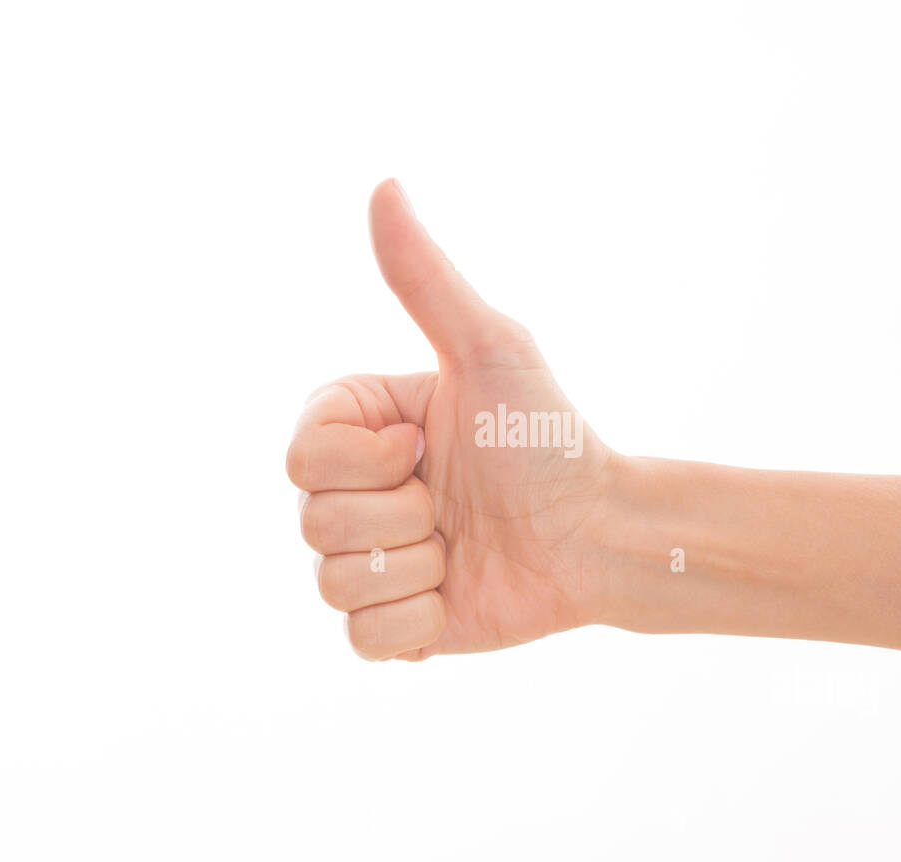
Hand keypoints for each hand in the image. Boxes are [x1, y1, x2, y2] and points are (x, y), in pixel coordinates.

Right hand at [287, 180, 614, 659]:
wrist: (599, 532)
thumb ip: (426, 279)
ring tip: (460, 545)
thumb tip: (383, 184)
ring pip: (333, 582)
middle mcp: (353, 493)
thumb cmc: (546, 436)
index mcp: (357, 429)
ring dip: (416, 564)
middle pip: (313, 521)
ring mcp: (370, 560)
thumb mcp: (489, 349)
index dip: (368, 457)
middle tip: (452, 500)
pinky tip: (456, 591)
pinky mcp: (395, 623)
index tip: (429, 442)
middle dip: (401, 512)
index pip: (301, 455)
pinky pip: (364, 638)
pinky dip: (419, 620)